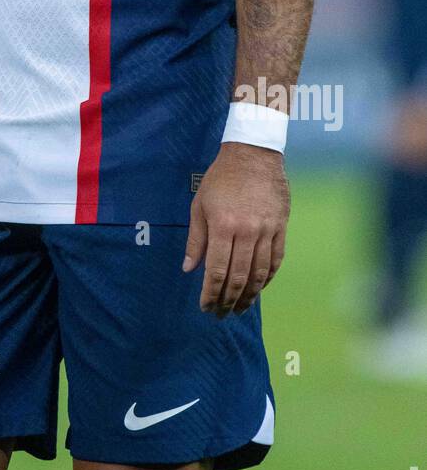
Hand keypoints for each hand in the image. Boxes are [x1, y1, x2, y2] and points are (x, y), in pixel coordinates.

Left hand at [183, 142, 289, 316]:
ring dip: (249, 296)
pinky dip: (267, 279)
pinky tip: (258, 289)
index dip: (210, 293)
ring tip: (239, 309)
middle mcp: (246, 231)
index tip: (205, 307)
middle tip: (221, 314)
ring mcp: (267, 231)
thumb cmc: (221, 179)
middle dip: (228, 300)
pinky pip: (275, 260)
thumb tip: (188, 268)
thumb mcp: (199, 205)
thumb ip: (196, 239)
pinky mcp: (281, 228)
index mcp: (222, 226)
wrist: (253, 154)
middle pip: (238, 277)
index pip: (216, 270)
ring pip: (259, 273)